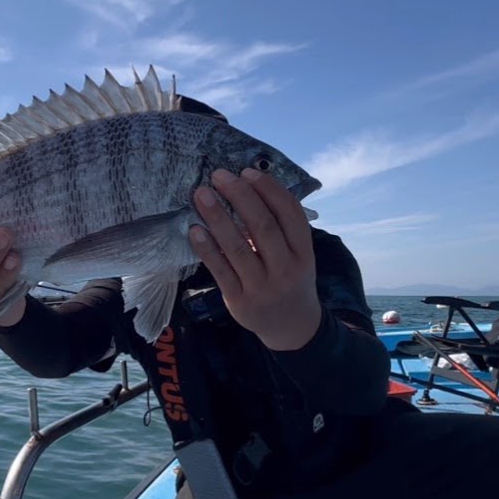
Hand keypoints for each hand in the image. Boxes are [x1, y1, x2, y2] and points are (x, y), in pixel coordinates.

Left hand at [188, 168, 320, 350]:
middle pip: (263, 226)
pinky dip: (207, 249)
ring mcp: (263, 287)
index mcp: (303, 252)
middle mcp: (286, 269)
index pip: (289, 214)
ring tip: (201, 194)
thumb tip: (247, 187)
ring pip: (238, 247)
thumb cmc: (289, 278)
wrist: (291, 326)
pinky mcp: (240, 301)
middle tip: (219, 176)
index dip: (269, 190)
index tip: (247, 172)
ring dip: (218, 217)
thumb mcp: (297, 255)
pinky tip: (194, 229)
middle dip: (240, 196)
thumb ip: (280, 228)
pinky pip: (221, 270)